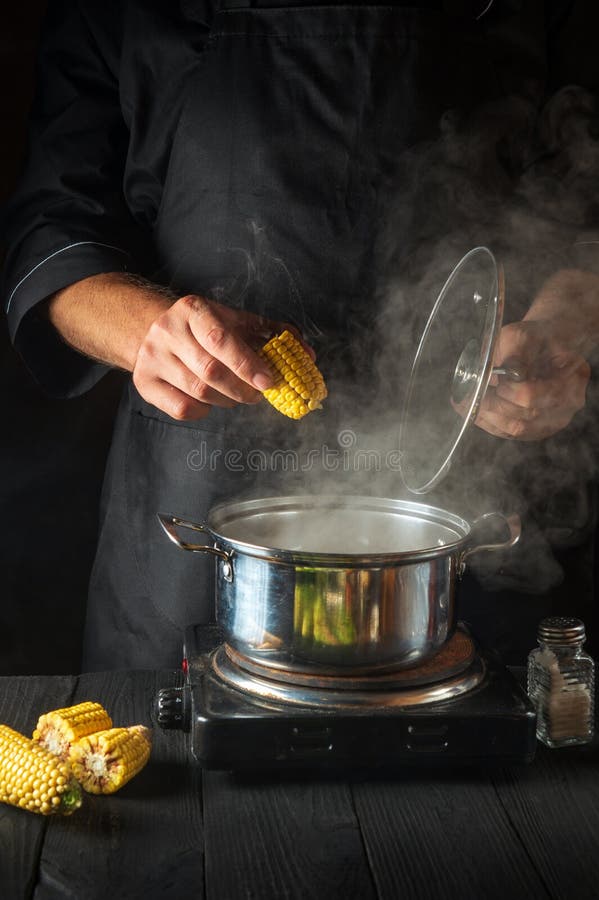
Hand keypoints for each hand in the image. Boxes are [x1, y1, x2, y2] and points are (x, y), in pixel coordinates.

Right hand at [133, 294, 296, 419]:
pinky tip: (210, 400)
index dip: (248, 365)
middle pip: (211, 372)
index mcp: (193, 310)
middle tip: (258, 394)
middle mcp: (168, 331)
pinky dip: (204, 410)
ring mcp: (152, 358)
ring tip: (236, 395)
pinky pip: (182, 409)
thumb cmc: (205, 327)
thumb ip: (273, 335)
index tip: (269, 382)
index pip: (221, 340)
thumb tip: (308, 354)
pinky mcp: (145, 382)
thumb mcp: (236, 321)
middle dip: (243, 389)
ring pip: (199, 392)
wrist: (151, 329)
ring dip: (227, 400)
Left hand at [473, 319, 589, 439]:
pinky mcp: (537, 429)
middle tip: (470, 394)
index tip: (494, 381)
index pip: (534, 395)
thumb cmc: (533, 340)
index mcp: (571, 377)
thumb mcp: (523, 336)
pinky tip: (471, 410)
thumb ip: (514, 353)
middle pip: (525, 416)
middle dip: (493, 405)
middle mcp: (568, 403)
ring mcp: (554, 420)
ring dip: (486, 416)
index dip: (508, 391)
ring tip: (465, 402)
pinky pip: (510, 434)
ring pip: (515, 429)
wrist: (542, 348)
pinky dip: (488, 423)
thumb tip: (499, 376)